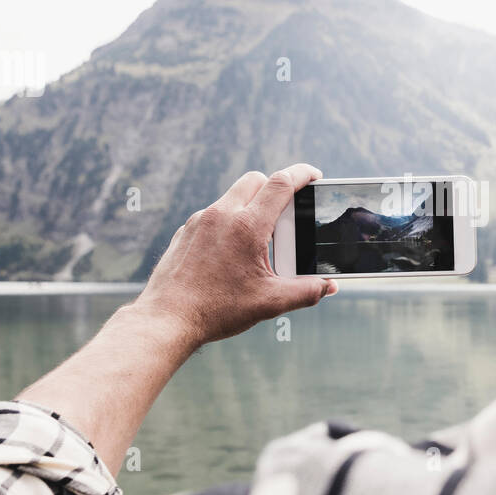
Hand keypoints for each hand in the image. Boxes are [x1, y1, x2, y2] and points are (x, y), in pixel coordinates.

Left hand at [131, 163, 335, 348]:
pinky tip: (231, 254)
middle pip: (256, 180)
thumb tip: (328, 286)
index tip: (314, 176)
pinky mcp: (185, 232)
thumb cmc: (217, 310)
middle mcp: (222, 215)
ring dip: (250, 207)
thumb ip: (306, 291)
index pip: (281, 183)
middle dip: (275, 188)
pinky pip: (213, 216)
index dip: (302, 174)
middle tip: (287, 212)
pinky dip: (228, 223)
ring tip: (260, 241)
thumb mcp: (270, 303)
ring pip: (232, 197)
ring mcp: (199, 221)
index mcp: (247, 226)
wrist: (167, 320)